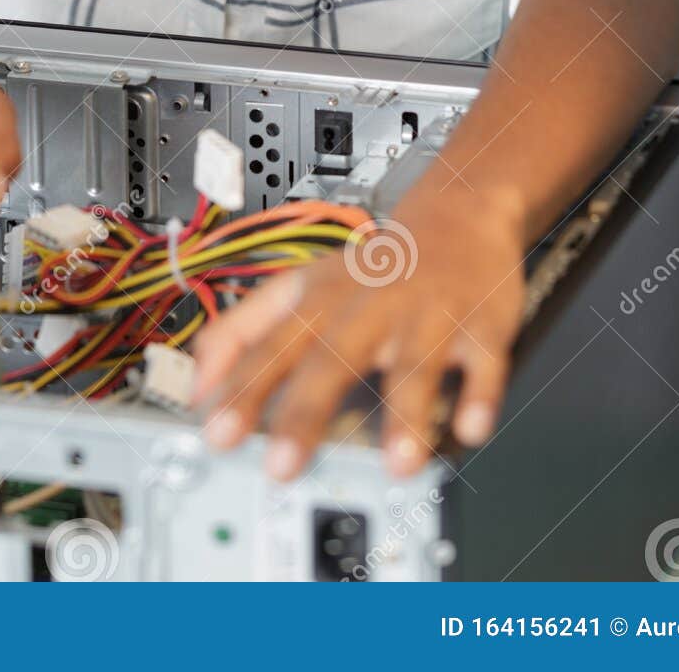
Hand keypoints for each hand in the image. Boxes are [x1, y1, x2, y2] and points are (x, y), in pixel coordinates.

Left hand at [191, 185, 526, 478]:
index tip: (216, 432)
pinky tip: (470, 427)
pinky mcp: (479, 324)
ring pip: (414, 363)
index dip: (241, 387)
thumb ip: (244, 329)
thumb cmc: (371, 267)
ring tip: (397, 463)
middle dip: (306, 410)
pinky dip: (477, 394)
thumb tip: (197, 379)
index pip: (271, 343)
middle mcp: (370, 305)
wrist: (455, 213)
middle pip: (333, 355)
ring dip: (405, 413)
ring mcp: (426, 314)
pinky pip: (481, 362)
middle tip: (283, 465)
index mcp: (322, 297)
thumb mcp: (302, 284)